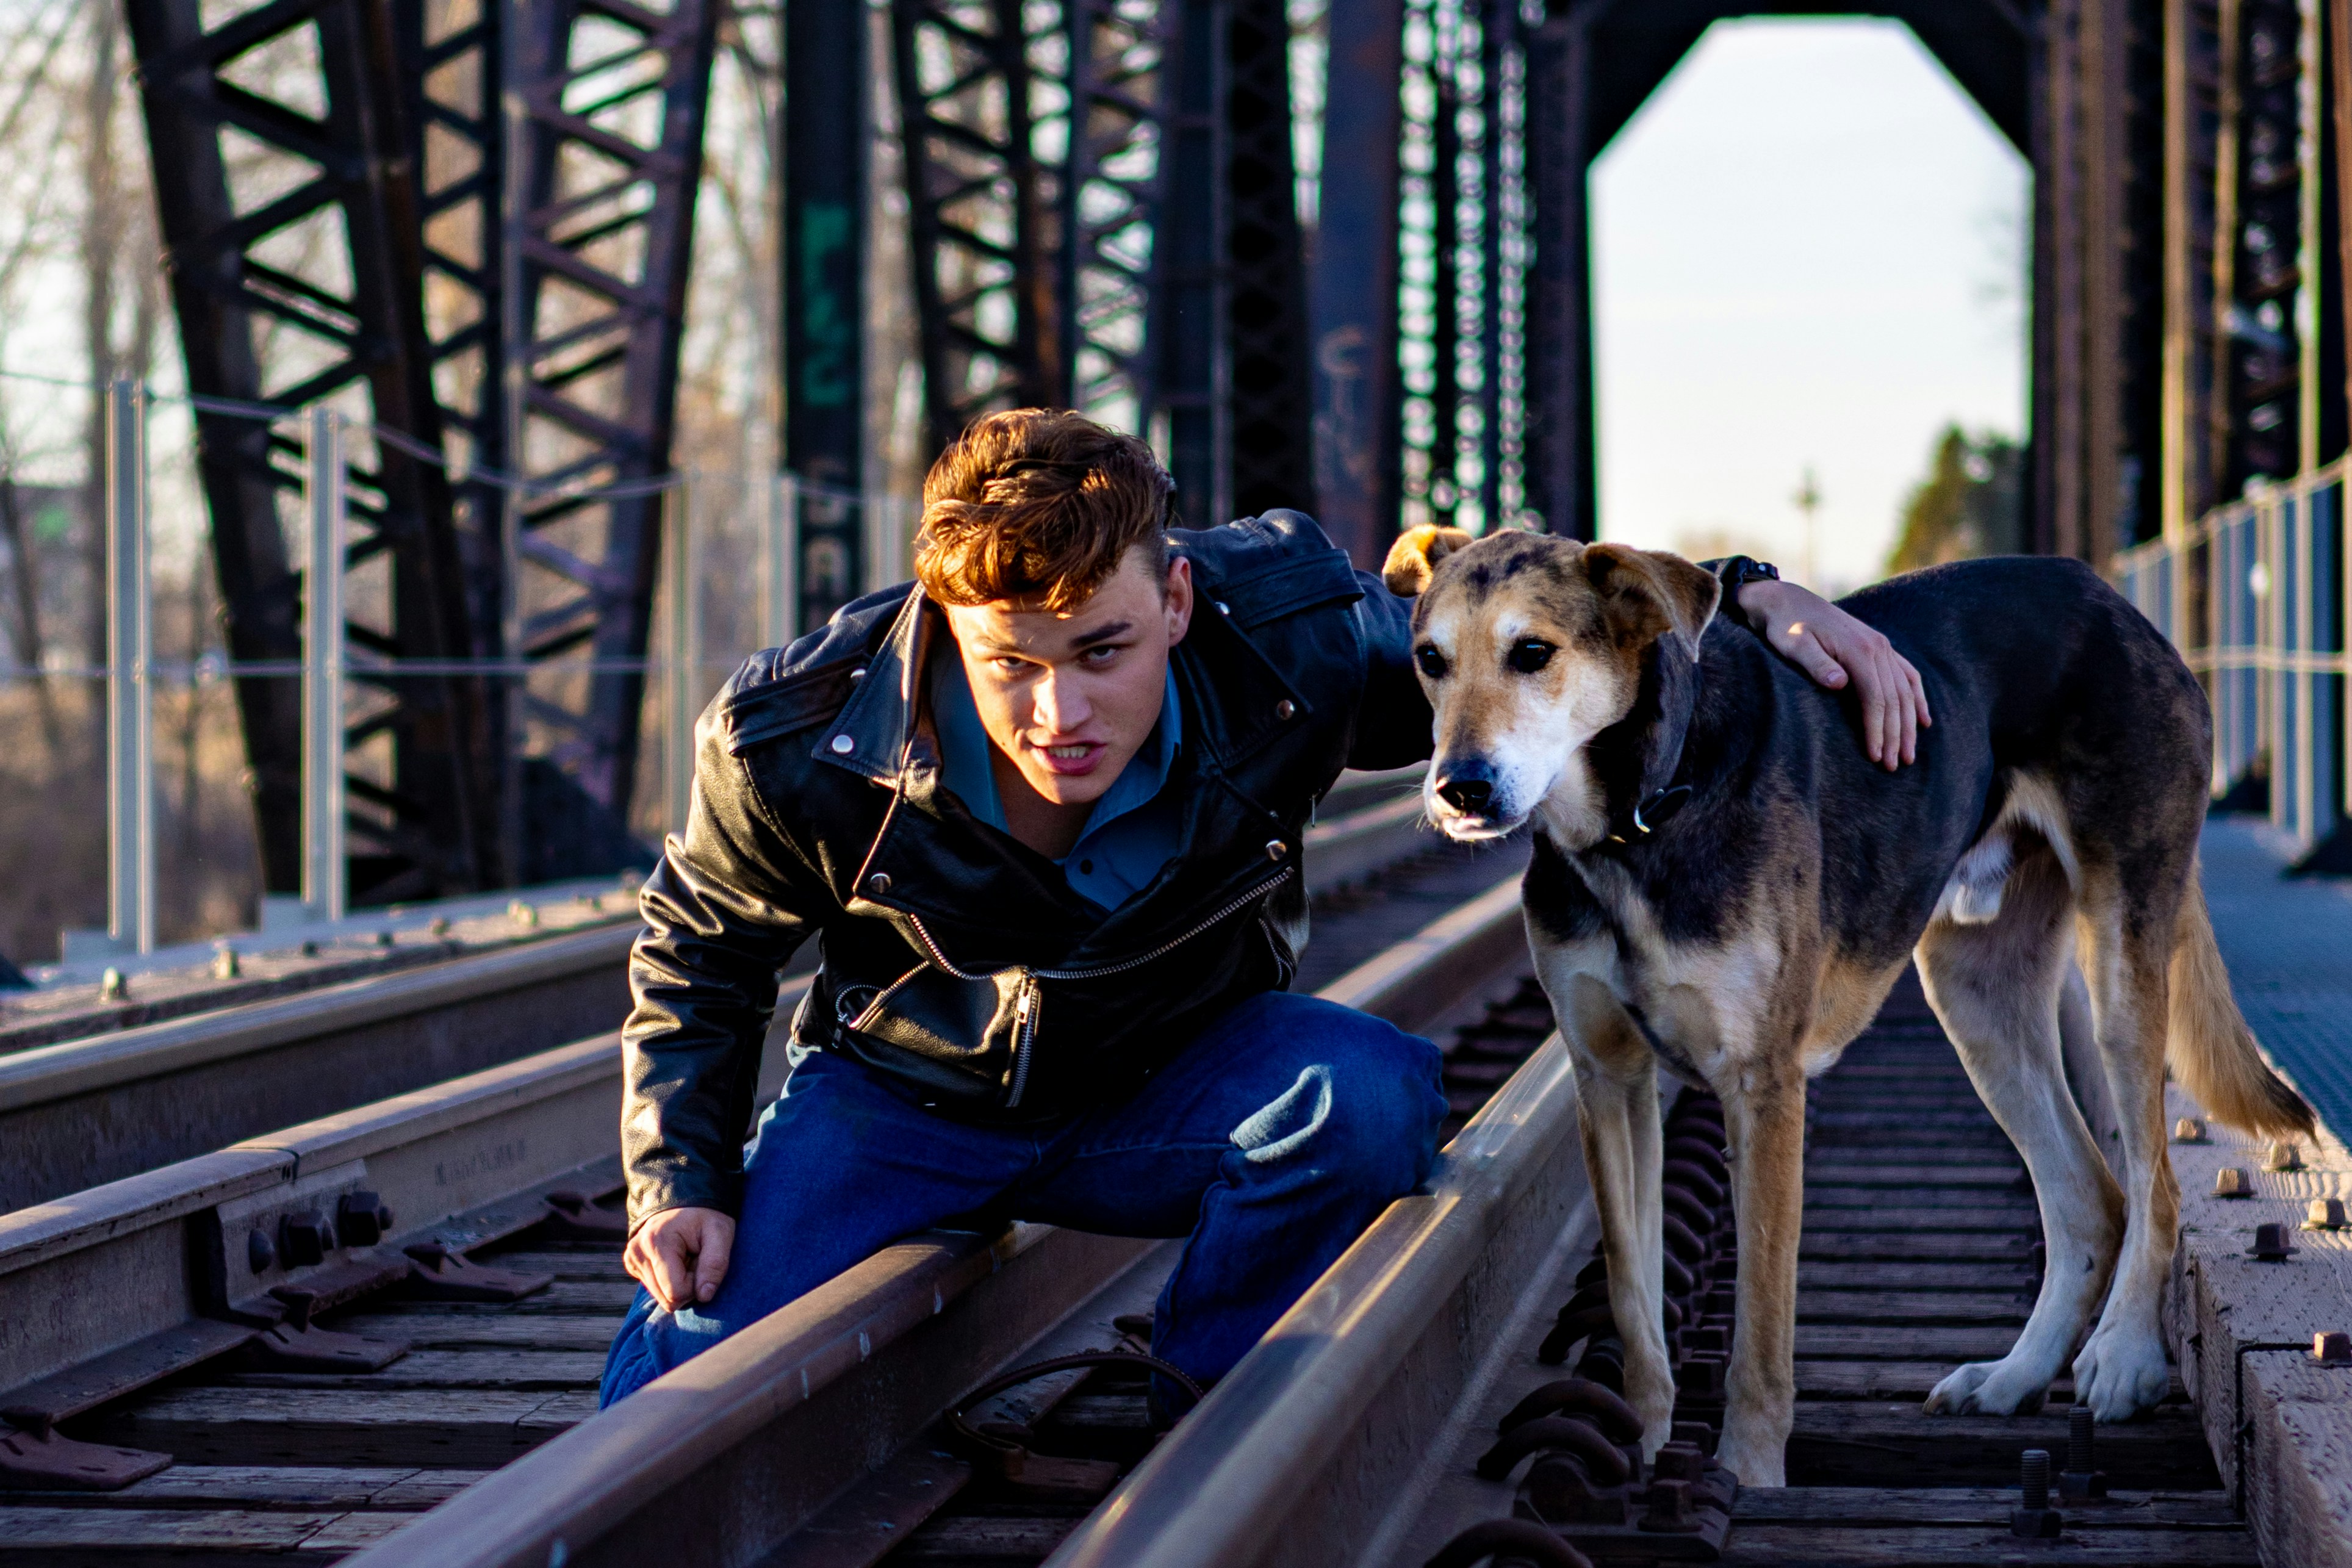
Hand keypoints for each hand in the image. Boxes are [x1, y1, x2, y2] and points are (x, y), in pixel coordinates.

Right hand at [624, 1206, 735, 1310]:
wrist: (685, 1198)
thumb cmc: (705, 1216)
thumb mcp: (720, 1233)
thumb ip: (715, 1264)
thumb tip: (704, 1296)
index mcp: (656, 1242)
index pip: (676, 1292)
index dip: (696, 1283)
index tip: (702, 1260)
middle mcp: (637, 1252)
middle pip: (667, 1298)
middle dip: (687, 1284)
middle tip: (695, 1258)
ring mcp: (631, 1258)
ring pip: (661, 1297)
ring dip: (679, 1282)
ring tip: (686, 1256)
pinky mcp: (632, 1263)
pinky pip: (655, 1289)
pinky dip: (669, 1278)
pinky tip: (676, 1258)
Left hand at [1737, 579, 1931, 768]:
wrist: (1787, 601)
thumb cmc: (1784, 627)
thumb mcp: (1793, 645)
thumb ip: (1815, 664)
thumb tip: (1839, 683)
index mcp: (1859, 649)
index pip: (1876, 698)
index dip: (1878, 729)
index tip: (1876, 756)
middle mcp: (1877, 647)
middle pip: (1894, 698)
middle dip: (1896, 735)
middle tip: (1894, 766)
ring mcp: (1881, 646)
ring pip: (1905, 690)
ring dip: (1909, 724)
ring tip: (1909, 754)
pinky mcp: (1879, 647)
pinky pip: (1907, 674)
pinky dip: (1918, 698)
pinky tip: (1924, 720)